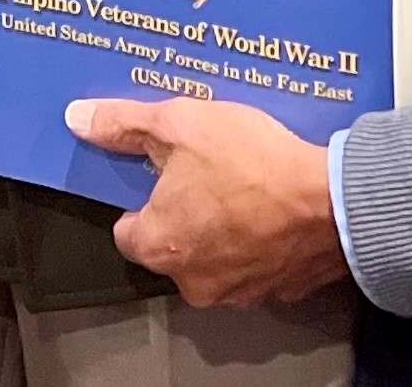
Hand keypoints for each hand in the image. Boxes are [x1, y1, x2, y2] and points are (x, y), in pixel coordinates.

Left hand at [65, 97, 350, 306]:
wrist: (331, 200)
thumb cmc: (251, 161)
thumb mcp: (178, 123)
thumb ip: (124, 124)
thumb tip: (80, 120)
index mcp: (159, 245)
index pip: (127, 229)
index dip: (140, 197)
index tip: (160, 172)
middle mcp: (192, 280)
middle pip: (171, 243)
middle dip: (184, 209)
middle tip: (205, 169)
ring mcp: (237, 291)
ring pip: (214, 255)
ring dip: (221, 226)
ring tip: (243, 181)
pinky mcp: (276, 289)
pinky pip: (255, 262)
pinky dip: (258, 239)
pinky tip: (270, 204)